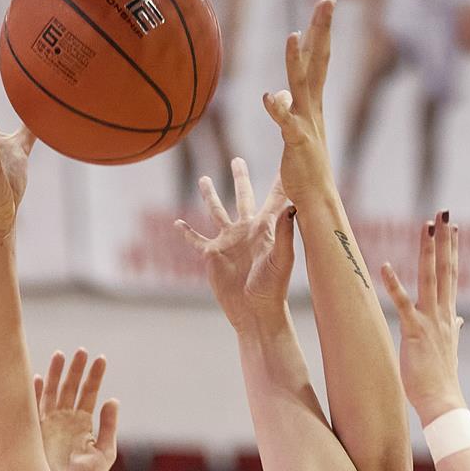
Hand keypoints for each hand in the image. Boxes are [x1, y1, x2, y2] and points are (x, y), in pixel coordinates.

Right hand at [34, 349, 119, 470]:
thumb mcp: (104, 454)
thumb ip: (109, 427)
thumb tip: (113, 400)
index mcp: (82, 424)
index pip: (89, 394)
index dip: (95, 377)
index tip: (101, 359)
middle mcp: (64, 421)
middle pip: (70, 388)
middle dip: (75, 370)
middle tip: (81, 352)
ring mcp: (48, 424)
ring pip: (52, 393)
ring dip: (56, 374)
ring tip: (62, 355)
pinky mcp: (34, 432)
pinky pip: (33, 408)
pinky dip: (34, 393)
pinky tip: (38, 377)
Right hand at [177, 158, 295, 332]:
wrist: (255, 311)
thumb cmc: (273, 287)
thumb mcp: (282, 259)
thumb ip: (285, 232)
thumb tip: (291, 205)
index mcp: (265, 228)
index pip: (274, 198)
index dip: (279, 181)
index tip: (287, 159)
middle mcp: (246, 229)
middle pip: (242, 196)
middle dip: (240, 177)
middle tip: (237, 159)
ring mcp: (228, 241)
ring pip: (215, 211)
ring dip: (209, 195)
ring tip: (203, 179)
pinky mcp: (212, 255)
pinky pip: (196, 240)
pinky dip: (186, 233)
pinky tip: (177, 223)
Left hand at [262, 0, 336, 209]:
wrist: (317, 200)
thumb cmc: (306, 169)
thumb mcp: (295, 132)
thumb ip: (288, 109)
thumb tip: (280, 93)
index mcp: (314, 105)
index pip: (319, 59)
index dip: (321, 31)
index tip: (325, 5)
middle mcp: (313, 109)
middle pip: (318, 61)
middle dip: (322, 30)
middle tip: (328, 0)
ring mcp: (306, 124)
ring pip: (302, 85)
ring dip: (297, 60)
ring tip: (293, 34)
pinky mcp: (297, 143)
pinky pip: (286, 123)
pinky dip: (277, 110)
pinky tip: (268, 97)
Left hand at [383, 217, 466, 426]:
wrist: (442, 401)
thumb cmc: (441, 379)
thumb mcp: (449, 349)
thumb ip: (454, 329)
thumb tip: (461, 319)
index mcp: (449, 317)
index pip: (452, 277)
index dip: (452, 251)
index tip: (453, 228)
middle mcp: (443, 314)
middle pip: (446, 269)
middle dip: (445, 240)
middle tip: (444, 213)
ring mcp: (430, 321)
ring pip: (430, 278)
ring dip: (428, 251)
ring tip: (426, 225)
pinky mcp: (414, 332)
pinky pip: (403, 303)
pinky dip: (394, 285)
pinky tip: (384, 266)